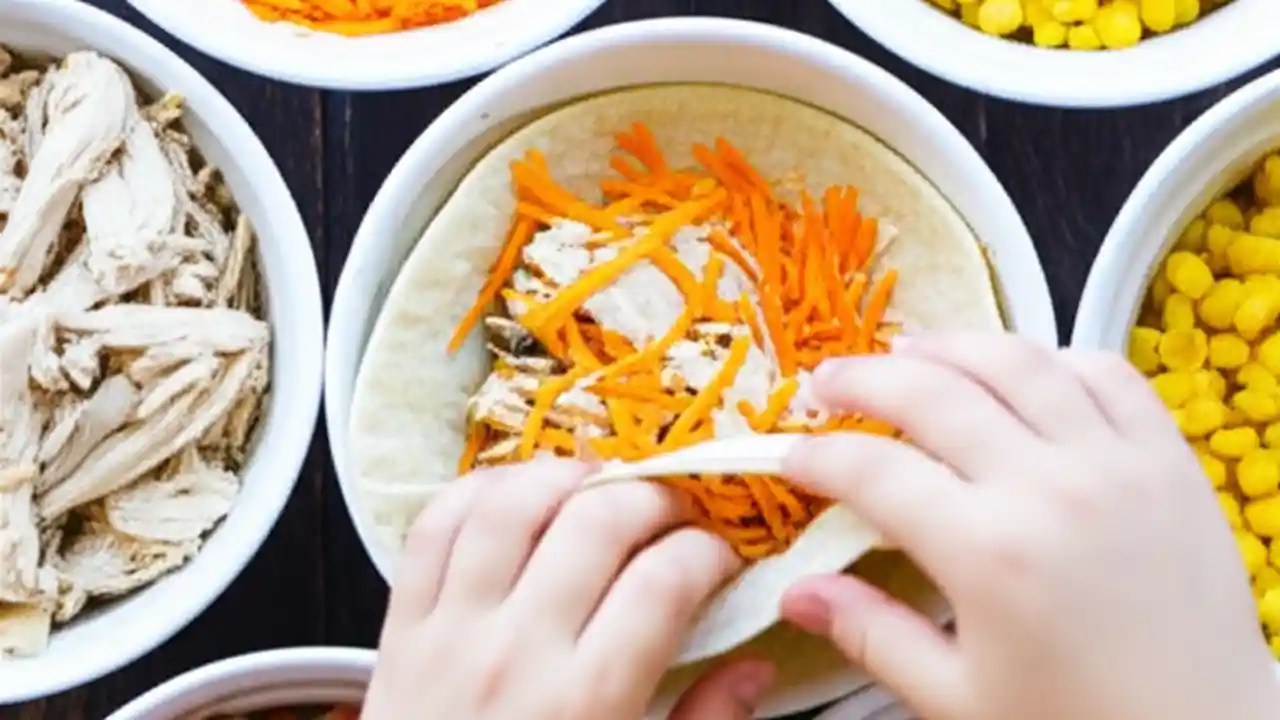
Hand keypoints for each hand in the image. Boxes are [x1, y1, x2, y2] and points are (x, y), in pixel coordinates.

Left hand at [362, 459, 772, 719]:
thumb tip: (754, 668)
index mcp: (587, 702)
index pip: (664, 581)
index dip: (708, 550)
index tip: (722, 556)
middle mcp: (517, 652)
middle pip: (596, 522)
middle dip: (654, 497)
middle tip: (675, 514)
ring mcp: (451, 631)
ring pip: (511, 505)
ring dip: (566, 476)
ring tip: (601, 486)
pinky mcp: (401, 626)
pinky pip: (434, 527)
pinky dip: (478, 491)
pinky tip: (516, 494)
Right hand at [781, 332, 1279, 719]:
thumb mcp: (957, 698)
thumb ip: (870, 633)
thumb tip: (795, 593)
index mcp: (987, 552)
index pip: (873, 470)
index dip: (817, 456)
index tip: (791, 457)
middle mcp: (1048, 486)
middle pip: (932, 393)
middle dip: (863, 378)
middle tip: (827, 380)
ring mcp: (1115, 462)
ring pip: (1016, 361)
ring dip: (950, 347)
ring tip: (908, 351)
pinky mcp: (1169, 458)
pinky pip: (1106, 373)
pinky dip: (1053, 358)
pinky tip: (1021, 370)